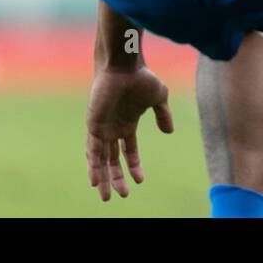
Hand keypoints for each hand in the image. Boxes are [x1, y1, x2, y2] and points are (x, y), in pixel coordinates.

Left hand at [85, 65, 174, 200]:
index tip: (140, 181)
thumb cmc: (141, 78)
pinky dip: (93, 166)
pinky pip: (92, 150)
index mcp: (127, 124)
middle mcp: (113, 129)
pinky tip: (94, 180)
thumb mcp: (159, 98)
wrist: (124, 67)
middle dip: (116, 178)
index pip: (129, 152)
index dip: (134, 166)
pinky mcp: (94, 125)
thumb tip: (170, 132)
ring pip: (100, 160)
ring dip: (103, 178)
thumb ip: (163, 115)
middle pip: (113, 160)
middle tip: (121, 195)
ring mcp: (102, 128)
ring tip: (105, 195)